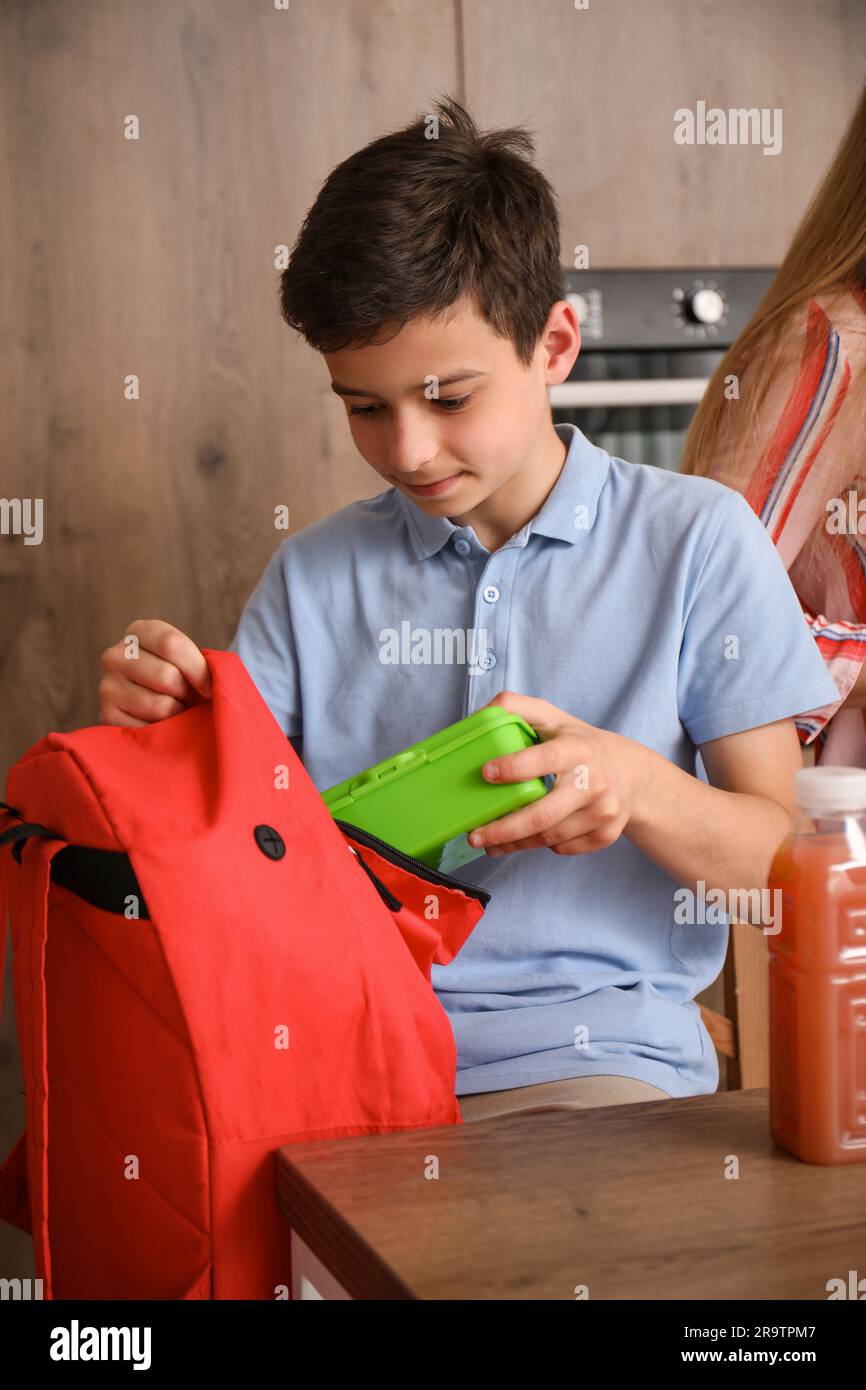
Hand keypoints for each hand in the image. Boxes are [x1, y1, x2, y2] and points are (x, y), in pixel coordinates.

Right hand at [98, 619, 211, 725]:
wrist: (157, 702)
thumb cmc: (182, 677)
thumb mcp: (189, 660)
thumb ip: (202, 665)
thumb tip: (212, 688)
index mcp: (138, 632)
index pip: (172, 644)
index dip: (199, 670)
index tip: (209, 687)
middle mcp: (115, 655)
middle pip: (167, 676)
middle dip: (188, 694)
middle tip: (187, 698)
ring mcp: (107, 685)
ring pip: (160, 706)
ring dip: (177, 714)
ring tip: (176, 709)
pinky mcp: (106, 715)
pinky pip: (147, 729)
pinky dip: (162, 731)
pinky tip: (160, 724)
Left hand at [467, 691, 649, 856]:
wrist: (632, 775)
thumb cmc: (580, 744)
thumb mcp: (553, 718)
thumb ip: (516, 707)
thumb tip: (479, 715)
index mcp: (578, 749)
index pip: (544, 759)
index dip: (514, 767)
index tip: (486, 773)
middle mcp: (593, 782)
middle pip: (542, 815)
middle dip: (503, 829)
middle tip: (474, 836)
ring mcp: (602, 812)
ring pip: (549, 838)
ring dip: (514, 844)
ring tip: (488, 843)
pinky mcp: (604, 835)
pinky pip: (562, 848)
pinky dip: (539, 844)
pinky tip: (525, 839)